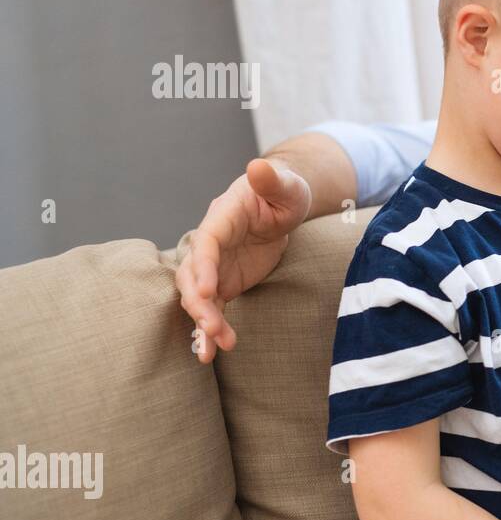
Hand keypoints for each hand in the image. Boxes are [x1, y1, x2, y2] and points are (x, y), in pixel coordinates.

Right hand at [177, 158, 310, 362]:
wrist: (282, 208)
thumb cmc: (284, 192)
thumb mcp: (286, 186)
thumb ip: (272, 179)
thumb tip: (259, 165)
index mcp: (222, 217)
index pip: (206, 242)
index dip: (204, 266)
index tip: (209, 290)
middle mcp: (210, 243)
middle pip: (194, 275)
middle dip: (200, 303)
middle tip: (214, 328)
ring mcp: (214, 266)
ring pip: (198, 297)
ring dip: (202, 323)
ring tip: (211, 351)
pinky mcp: (224, 283)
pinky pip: (213, 308)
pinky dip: (209, 330)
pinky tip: (210, 353)